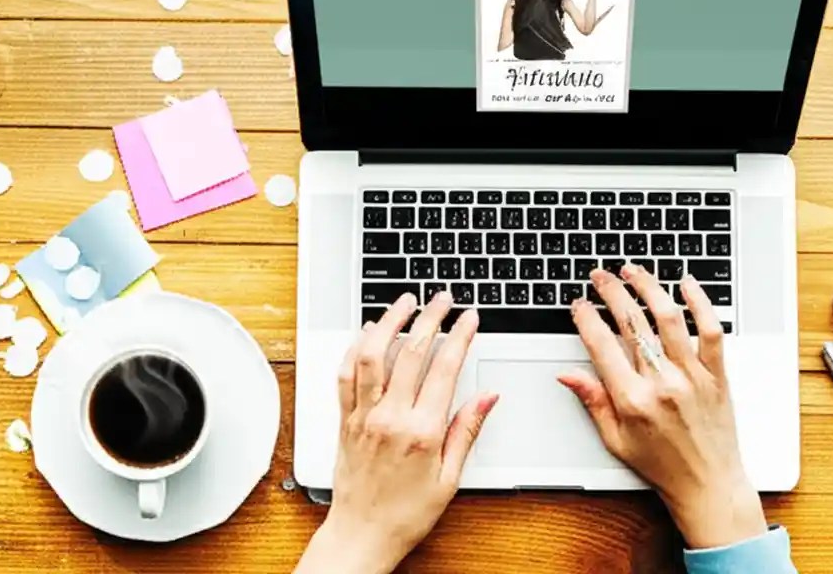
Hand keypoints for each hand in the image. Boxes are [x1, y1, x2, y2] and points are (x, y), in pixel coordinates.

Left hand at [296, 292, 498, 573]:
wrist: (362, 535)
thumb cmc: (407, 514)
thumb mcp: (450, 478)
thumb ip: (466, 430)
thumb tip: (487, 397)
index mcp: (421, 431)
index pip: (444, 368)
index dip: (459, 336)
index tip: (468, 317)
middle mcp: (390, 418)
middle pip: (410, 352)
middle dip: (429, 318)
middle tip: (442, 298)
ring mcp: (363, 416)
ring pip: (371, 355)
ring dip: (388, 322)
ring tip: (404, 302)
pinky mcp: (345, 420)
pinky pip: (345, 376)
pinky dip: (355, 349)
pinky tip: (366, 334)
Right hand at [558, 266, 767, 549]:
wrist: (708, 484)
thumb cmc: (662, 466)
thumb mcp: (615, 439)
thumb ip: (592, 401)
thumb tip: (567, 375)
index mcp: (633, 400)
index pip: (602, 345)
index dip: (586, 318)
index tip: (578, 304)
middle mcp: (662, 383)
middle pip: (632, 323)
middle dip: (611, 292)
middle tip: (600, 276)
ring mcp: (692, 376)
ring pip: (668, 317)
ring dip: (648, 287)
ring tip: (633, 271)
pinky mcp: (717, 374)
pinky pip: (711, 330)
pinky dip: (700, 303)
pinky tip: (687, 284)